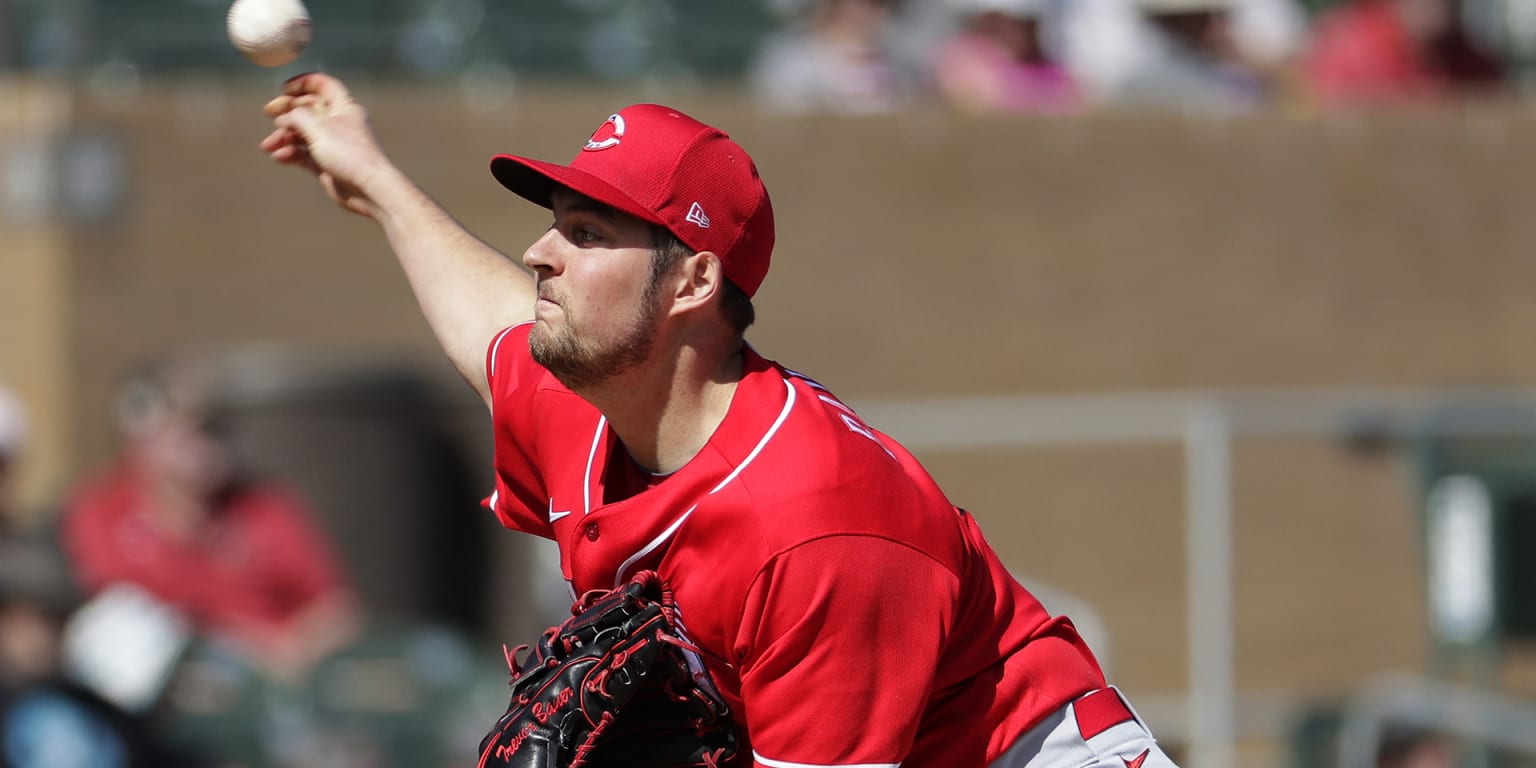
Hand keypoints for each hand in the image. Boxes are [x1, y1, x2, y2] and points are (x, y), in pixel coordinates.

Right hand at [259, 72, 394, 217]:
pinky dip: (290, 154)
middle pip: (309, 109)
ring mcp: (333, 144)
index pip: (323, 85)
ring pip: (303, 133)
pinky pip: (304, 154)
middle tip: (269, 113)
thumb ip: (297, 116)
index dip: (303, 83)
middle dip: (287, 110)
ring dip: (284, 137)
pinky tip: (279, 157)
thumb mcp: (318, 127)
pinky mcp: (327, 163)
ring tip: (268, 146)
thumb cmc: (349, 154)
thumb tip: (284, 117)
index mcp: (343, 107)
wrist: (369, 189)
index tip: (283, 88)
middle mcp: (338, 123)